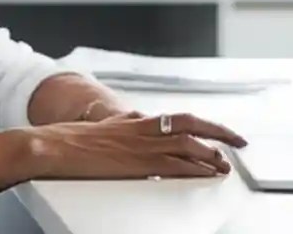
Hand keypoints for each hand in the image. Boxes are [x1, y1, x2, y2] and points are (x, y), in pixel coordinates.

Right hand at [27, 112, 248, 180]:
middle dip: (219, 131)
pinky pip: (175, 165)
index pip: (180, 118)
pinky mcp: (138, 163)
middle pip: (192, 124)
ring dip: (211, 154)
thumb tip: (136, 121)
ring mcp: (142, 145)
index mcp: (138, 121)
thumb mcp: (104, 127)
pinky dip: (195, 168)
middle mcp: (144, 128)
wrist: (53, 146)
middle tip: (239, 141)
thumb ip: (125, 126)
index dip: (203, 124)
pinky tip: (207, 174)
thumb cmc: (71, 141)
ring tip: (226, 164)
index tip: (218, 131)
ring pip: (188, 145)